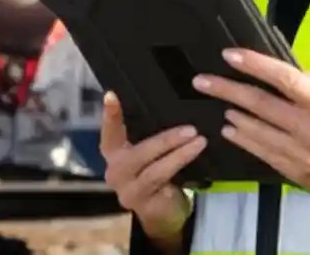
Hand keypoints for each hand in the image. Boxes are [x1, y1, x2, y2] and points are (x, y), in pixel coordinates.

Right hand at [99, 90, 205, 242]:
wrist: (160, 214)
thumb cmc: (155, 174)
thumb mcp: (148, 154)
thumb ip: (149, 136)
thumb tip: (171, 106)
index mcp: (113, 153)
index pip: (109, 132)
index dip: (110, 115)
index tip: (111, 95)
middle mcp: (115, 171)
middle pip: (137, 154)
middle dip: (165, 140)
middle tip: (190, 129)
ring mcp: (129, 191)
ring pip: (155, 170)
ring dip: (179, 155)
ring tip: (199, 141)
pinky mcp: (145, 205)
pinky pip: (165, 184)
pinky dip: (181, 168)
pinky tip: (194, 157)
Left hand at [192, 48, 309, 209]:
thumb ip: (309, 82)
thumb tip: (275, 72)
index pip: (283, 78)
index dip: (254, 65)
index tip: (230, 56)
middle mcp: (309, 128)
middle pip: (260, 105)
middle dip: (227, 90)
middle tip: (202, 81)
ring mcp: (300, 153)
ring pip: (255, 131)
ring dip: (233, 115)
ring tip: (219, 104)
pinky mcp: (295, 173)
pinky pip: (262, 153)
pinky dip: (243, 139)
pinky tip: (231, 129)